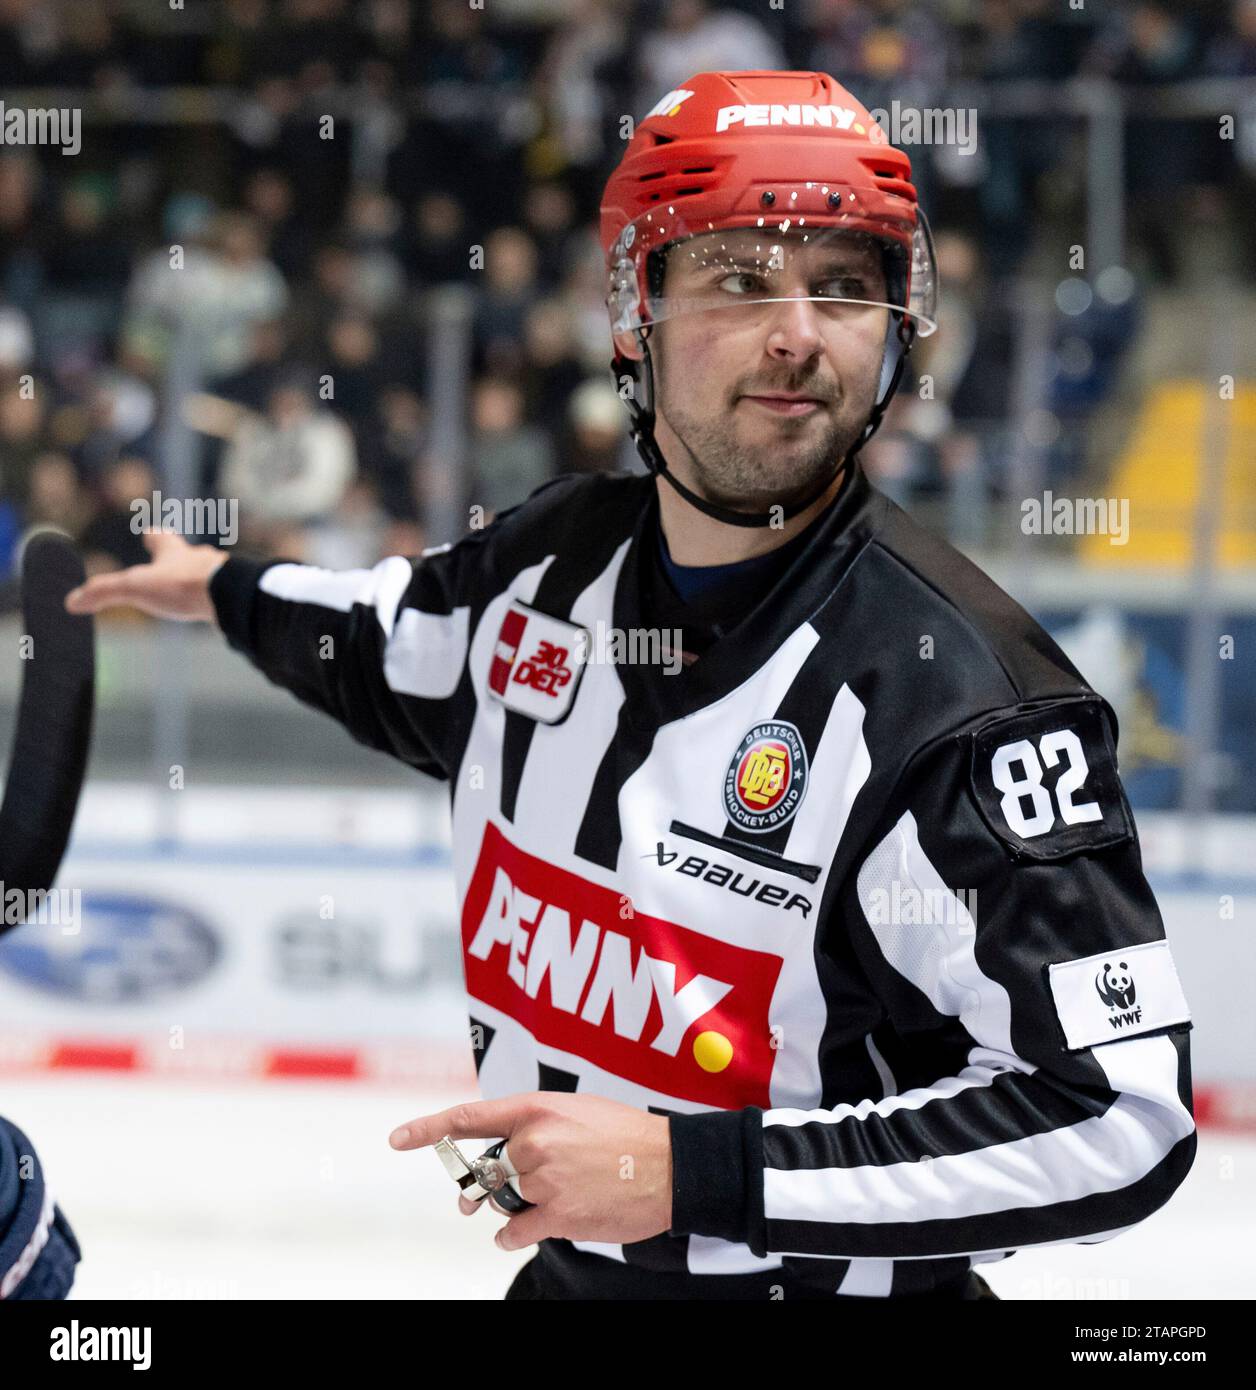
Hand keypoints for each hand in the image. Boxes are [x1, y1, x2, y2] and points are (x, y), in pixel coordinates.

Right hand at [64, 531, 228, 622]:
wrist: (231, 597)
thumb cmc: (183, 586)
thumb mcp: (135, 588)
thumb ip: (104, 592)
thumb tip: (72, 601)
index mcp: (174, 553)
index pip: (161, 538)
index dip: (154, 536)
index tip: (149, 532)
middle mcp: (200, 560)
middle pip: (189, 554)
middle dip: (180, 558)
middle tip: (175, 562)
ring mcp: (222, 576)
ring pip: (211, 573)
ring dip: (202, 579)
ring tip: (197, 588)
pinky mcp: (237, 596)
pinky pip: (228, 595)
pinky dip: (220, 600)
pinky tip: (220, 609)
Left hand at [390, 1092, 672, 1251]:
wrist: (671, 1166)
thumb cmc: (626, 1133)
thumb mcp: (576, 1110)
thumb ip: (534, 1124)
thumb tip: (501, 1154)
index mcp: (536, 1108)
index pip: (469, 1118)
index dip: (428, 1129)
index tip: (397, 1140)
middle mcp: (534, 1141)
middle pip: (486, 1170)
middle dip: (492, 1181)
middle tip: (506, 1185)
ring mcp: (545, 1179)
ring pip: (502, 1200)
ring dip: (514, 1204)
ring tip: (543, 1198)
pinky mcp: (558, 1215)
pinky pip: (513, 1231)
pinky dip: (511, 1234)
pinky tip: (517, 1231)